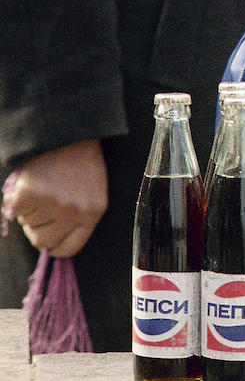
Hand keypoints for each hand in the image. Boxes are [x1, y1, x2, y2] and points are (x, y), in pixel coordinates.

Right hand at [3, 140, 107, 256]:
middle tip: (41, 206)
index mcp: (93, 213)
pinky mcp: (30, 195)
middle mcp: (75, 212)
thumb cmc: (79, 162)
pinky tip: (31, 182)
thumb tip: (54, 245)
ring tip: (41, 187)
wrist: (67, 132)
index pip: (69, 249)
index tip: (49, 234)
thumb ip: (77, 218)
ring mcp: (52, 204)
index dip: (54, 244)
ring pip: (27, 225)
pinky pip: (15, 211)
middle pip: (43, 242)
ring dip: (29, 210)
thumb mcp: (90, 192)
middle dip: (37, 227)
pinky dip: (17, 199)